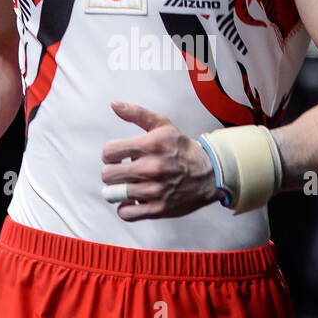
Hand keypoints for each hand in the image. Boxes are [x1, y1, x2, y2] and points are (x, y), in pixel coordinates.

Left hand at [100, 100, 218, 221]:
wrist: (210, 173)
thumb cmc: (182, 149)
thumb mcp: (163, 125)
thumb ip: (136, 114)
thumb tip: (113, 104)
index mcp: (150, 145)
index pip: (108, 152)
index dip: (110, 154)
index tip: (118, 157)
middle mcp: (151, 168)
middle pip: (107, 174)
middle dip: (111, 172)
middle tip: (121, 172)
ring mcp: (155, 190)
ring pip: (114, 194)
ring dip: (116, 190)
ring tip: (126, 186)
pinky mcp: (158, 209)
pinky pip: (126, 213)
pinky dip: (125, 208)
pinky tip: (132, 200)